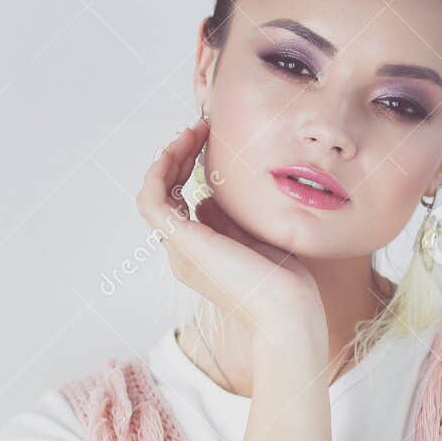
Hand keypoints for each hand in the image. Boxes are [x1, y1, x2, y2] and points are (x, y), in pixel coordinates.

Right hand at [137, 119, 326, 342]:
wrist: (288, 311)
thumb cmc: (284, 285)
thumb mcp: (253, 241)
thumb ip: (227, 221)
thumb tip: (204, 197)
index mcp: (200, 255)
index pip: (179, 204)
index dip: (187, 169)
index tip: (208, 142)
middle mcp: (184, 253)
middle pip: (164, 196)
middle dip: (177, 157)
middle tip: (199, 129)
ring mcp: (180, 250)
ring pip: (154, 195)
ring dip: (168, 158)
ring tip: (192, 131)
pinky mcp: (183, 243)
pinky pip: (153, 200)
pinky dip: (160, 171)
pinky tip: (181, 147)